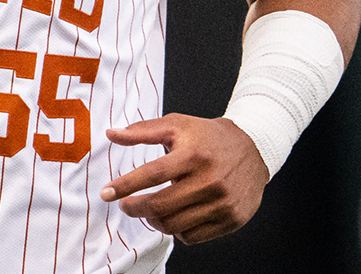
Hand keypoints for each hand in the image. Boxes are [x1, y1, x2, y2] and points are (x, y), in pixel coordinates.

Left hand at [100, 114, 269, 243]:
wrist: (254, 148)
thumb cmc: (209, 137)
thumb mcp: (177, 125)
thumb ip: (142, 131)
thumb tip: (111, 134)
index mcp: (193, 155)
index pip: (152, 174)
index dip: (125, 186)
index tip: (106, 193)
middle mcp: (209, 180)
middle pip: (160, 206)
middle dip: (134, 208)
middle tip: (125, 205)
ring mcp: (222, 203)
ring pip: (174, 225)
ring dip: (153, 221)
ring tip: (149, 211)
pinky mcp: (231, 219)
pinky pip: (192, 236)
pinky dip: (176, 230)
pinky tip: (174, 216)